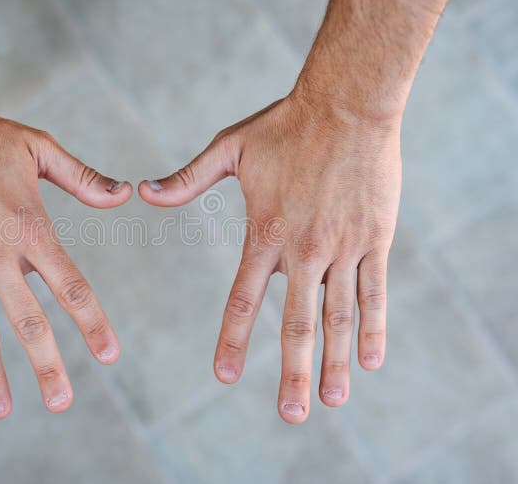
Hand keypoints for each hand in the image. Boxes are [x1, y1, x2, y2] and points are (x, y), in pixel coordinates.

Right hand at [0, 103, 131, 418]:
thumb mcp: (37, 148)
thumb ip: (83, 177)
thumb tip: (125, 195)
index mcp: (30, 229)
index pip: (71, 286)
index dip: (93, 323)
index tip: (110, 355)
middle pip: (28, 322)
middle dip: (47, 366)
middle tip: (61, 402)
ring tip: (1, 411)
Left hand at [139, 89, 400, 422]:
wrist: (348, 102)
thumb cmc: (285, 124)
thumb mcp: (229, 149)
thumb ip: (187, 179)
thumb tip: (141, 192)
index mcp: (265, 232)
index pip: (245, 298)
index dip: (234, 338)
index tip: (225, 374)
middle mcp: (304, 249)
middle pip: (297, 323)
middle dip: (294, 373)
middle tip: (291, 415)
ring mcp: (343, 246)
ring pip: (338, 316)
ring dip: (335, 362)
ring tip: (333, 401)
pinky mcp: (375, 238)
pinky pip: (375, 292)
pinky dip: (374, 328)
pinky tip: (371, 362)